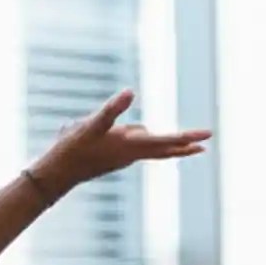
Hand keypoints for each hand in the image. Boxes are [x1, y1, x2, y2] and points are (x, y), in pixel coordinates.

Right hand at [30, 89, 211, 195]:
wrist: (58, 173)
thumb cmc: (74, 149)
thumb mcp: (92, 124)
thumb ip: (113, 108)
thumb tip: (130, 91)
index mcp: (132, 146)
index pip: (168, 141)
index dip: (188, 137)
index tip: (208, 135)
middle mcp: (133, 154)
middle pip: (166, 149)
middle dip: (186, 145)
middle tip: (205, 144)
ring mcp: (125, 157)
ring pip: (150, 146)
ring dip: (166, 144)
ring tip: (182, 143)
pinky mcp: (116, 157)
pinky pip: (137, 147)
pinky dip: (145, 141)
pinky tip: (139, 134)